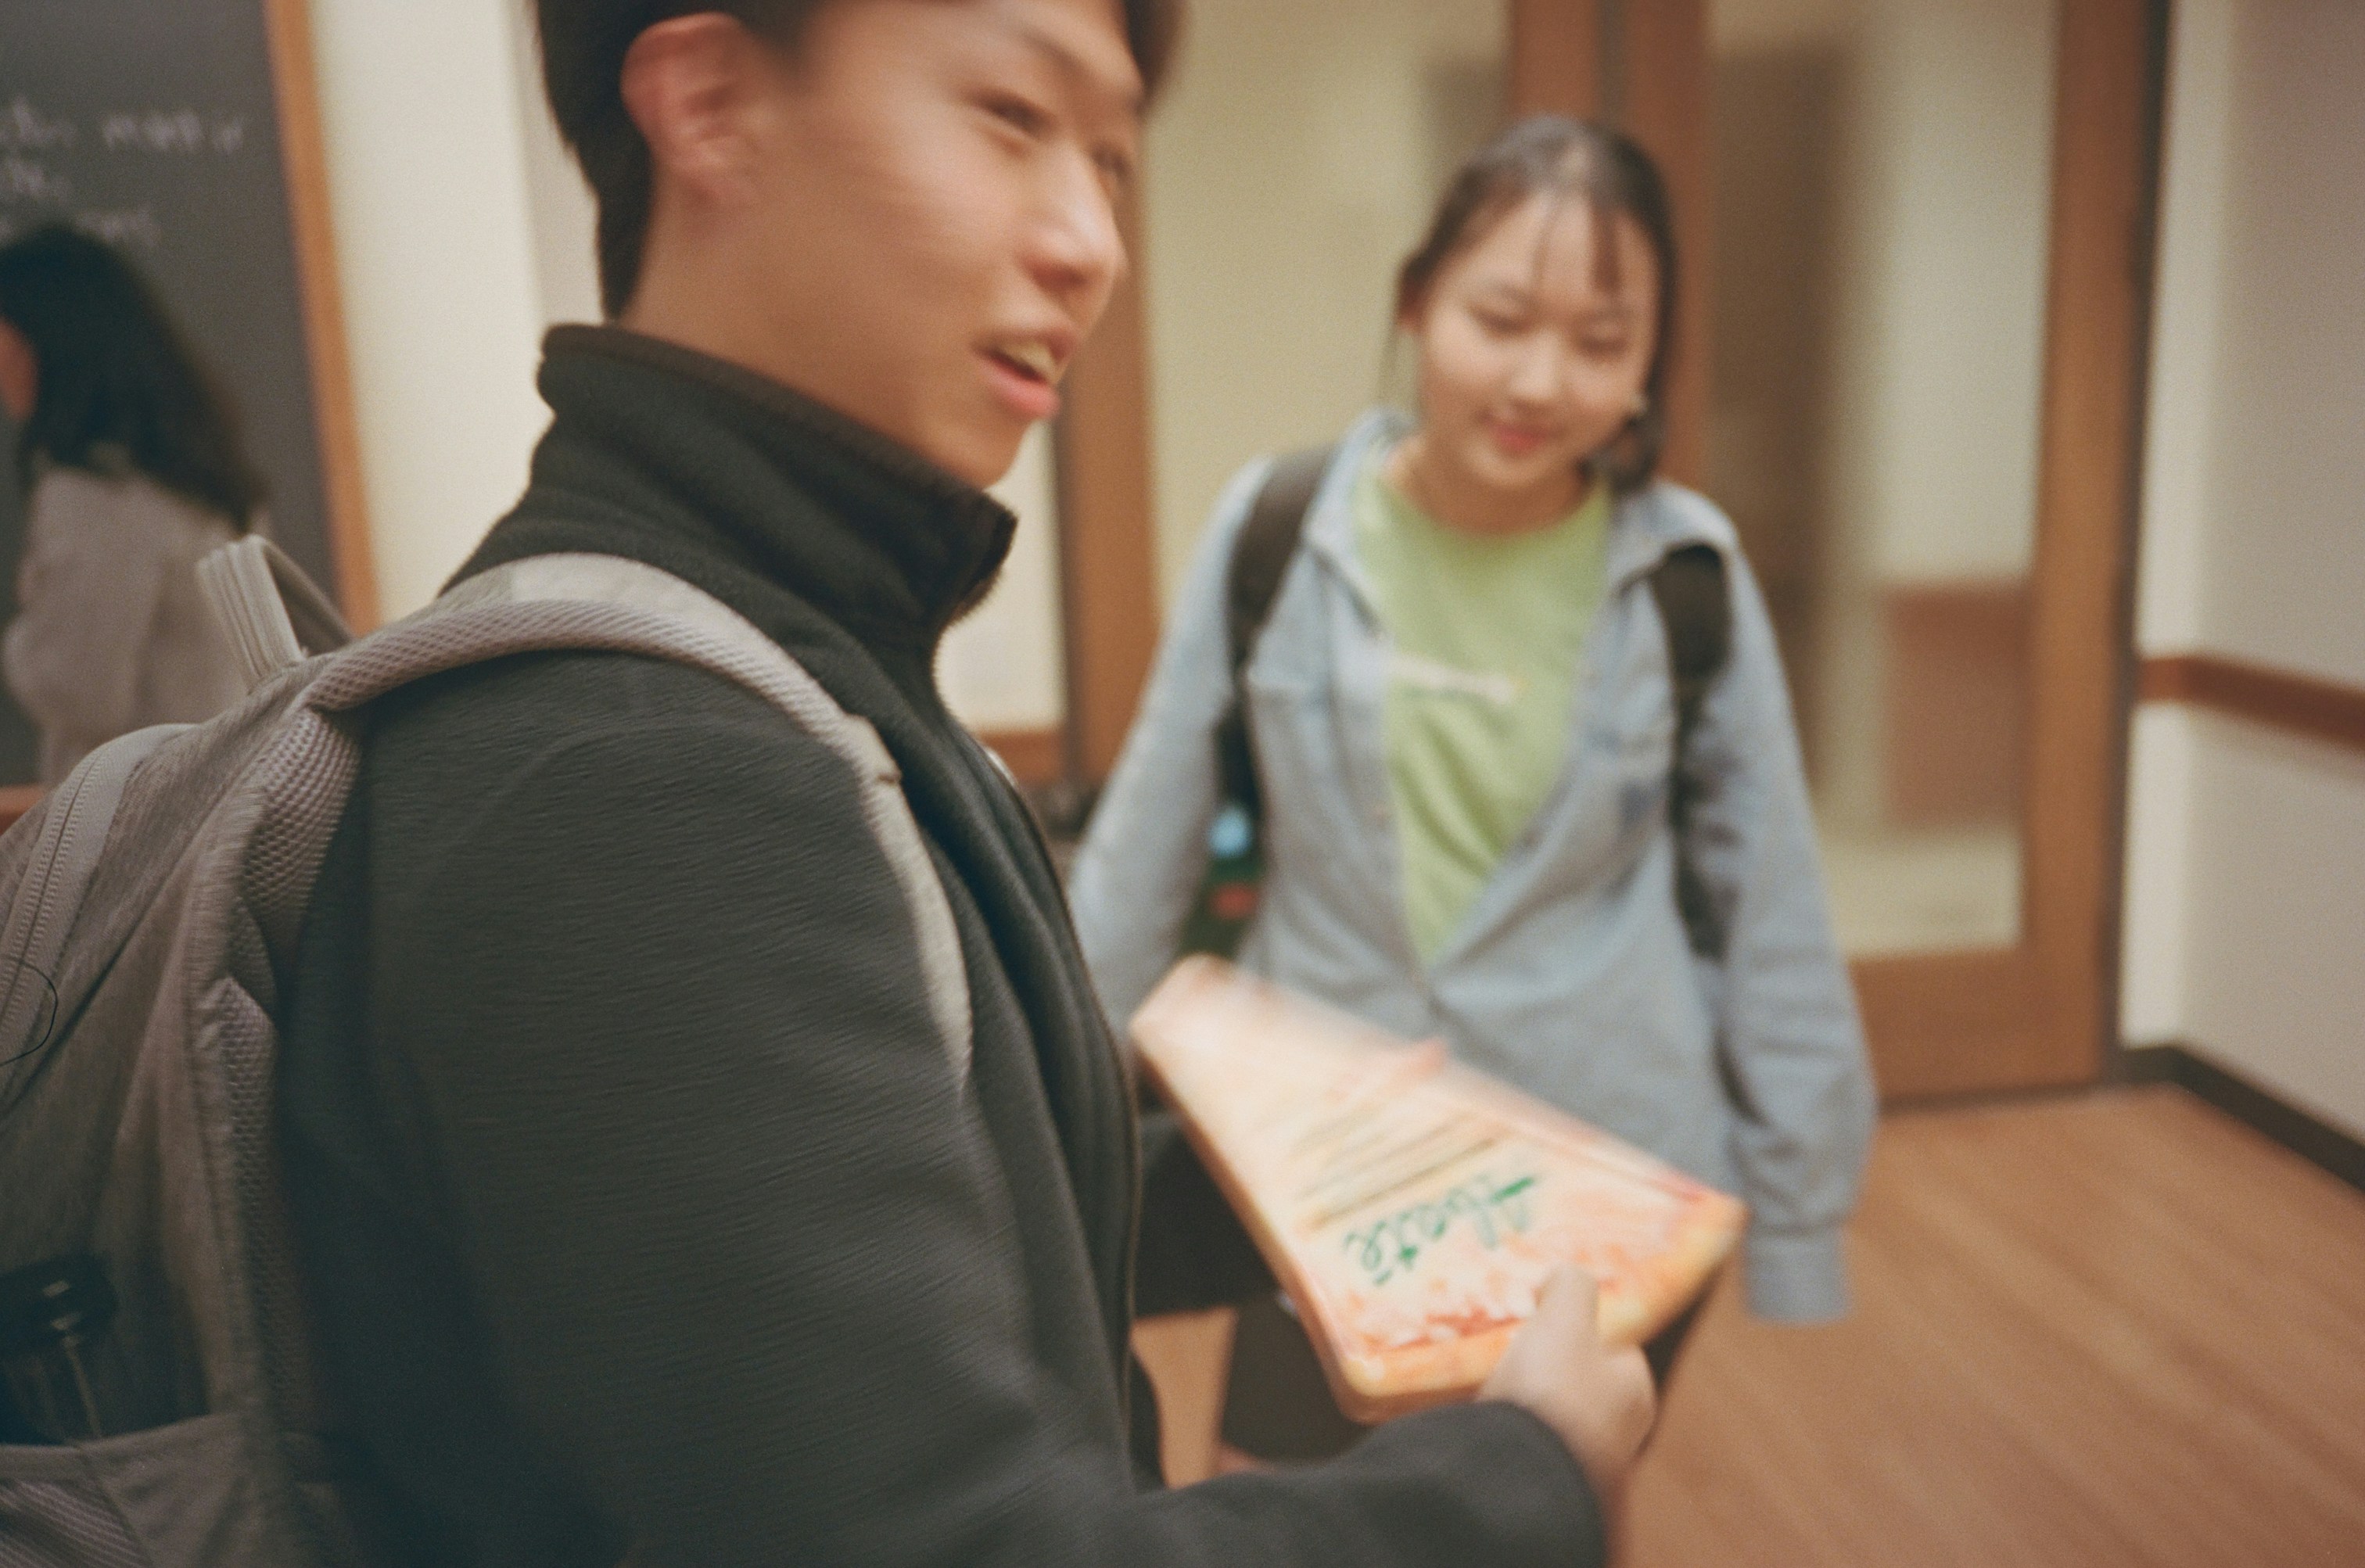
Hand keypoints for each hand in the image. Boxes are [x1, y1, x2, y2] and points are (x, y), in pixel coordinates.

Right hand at [1479, 1267, 1656, 1516]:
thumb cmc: (1551, 1391)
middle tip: (1515, 1354)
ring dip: (1531, 1406)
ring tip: (1496, 1390)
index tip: (1546, 1321)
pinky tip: (1490, 1426)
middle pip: (1584, 1385)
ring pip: (1556, 1421)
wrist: (1521, 1480)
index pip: (1618, 1348)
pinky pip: (1532, 1450)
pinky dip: (1514, 1437)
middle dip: (1553, 1370)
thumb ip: (1570, 1286)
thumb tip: (1564, 1277)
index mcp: (1635, 1392)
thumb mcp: (1563, 1320)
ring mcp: (1586, 1468)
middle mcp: (1621, 1435)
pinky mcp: (1553, 1490)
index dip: (1583, 1328)